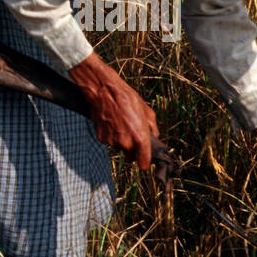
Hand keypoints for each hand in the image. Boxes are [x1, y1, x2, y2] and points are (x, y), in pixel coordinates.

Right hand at [69, 51, 159, 170]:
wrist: (105, 92)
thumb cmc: (127, 99)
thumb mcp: (147, 111)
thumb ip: (153, 128)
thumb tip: (154, 137)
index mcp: (140, 138)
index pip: (144, 164)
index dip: (144, 162)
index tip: (144, 159)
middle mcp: (126, 143)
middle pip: (130, 158)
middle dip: (132, 151)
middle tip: (132, 135)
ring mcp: (113, 142)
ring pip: (119, 147)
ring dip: (121, 140)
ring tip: (120, 123)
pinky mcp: (102, 138)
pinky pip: (109, 141)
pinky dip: (111, 134)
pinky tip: (111, 122)